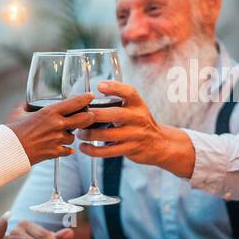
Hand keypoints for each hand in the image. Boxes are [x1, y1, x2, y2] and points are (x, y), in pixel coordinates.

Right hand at [8, 93, 94, 163]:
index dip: (85, 98)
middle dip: (90, 117)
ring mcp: (58, 140)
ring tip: (61, 134)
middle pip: (84, 120)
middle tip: (91, 115)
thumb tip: (29, 103)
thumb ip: (27, 105)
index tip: (90, 96)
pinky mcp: (55, 152)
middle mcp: (57, 125)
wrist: (7, 151)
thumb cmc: (11, 130)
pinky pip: (68, 150)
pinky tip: (60, 146)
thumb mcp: (18, 112)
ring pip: (73, 136)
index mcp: (50, 112)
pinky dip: (65, 148)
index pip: (74, 103)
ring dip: (70, 135)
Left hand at [76, 81, 195, 177]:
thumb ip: (118, 100)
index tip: (99, 86)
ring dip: (90, 134)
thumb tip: (90, 94)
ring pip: (108, 135)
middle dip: (94, 115)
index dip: (115, 87)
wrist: (159, 143)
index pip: (130, 92)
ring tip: (79, 133)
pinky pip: (108, 151)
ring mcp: (135, 135)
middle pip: (115, 115)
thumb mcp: (135, 107)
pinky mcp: (130, 149)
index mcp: (138, 104)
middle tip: (79, 116)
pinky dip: (93, 150)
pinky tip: (83, 147)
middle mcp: (138, 118)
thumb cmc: (140, 122)